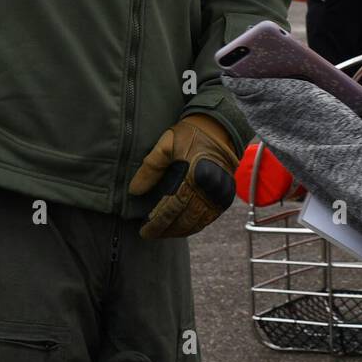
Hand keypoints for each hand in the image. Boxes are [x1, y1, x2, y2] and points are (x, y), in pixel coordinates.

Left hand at [128, 113, 238, 237]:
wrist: (220, 126)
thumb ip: (150, 167)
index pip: (172, 208)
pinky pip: (210, 217)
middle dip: (166, 230)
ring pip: (198, 222)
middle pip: (185, 219)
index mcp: (194, 176)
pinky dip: (196, 225)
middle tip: (151, 235)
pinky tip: (184, 227)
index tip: (144, 231)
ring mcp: (220, 193)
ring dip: (181, 231)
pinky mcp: (226, 195)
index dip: (157, 223)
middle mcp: (209, 188)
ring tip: (164, 233)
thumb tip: (135, 190)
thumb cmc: (191, 133)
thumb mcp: (166, 144)